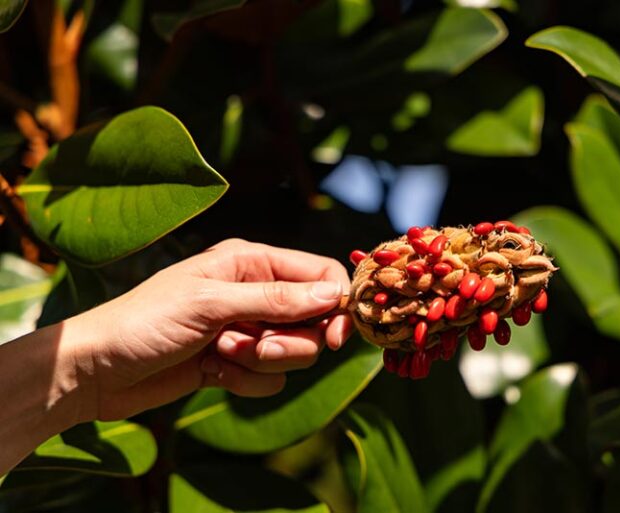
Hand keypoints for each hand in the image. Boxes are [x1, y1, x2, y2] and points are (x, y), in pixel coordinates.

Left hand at [66, 239, 352, 421]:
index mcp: (251, 262)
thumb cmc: (145, 322)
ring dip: (262, 361)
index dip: (337, 304)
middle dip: (289, 341)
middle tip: (255, 347)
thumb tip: (333, 294)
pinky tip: (212, 373)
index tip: (335, 337)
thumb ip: (276, 299)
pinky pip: (270, 378)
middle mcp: (255, 292)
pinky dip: (245, 381)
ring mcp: (248, 329)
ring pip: (295, 352)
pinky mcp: (237, 362)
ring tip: (221, 355)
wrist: (98, 371)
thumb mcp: (211, 303)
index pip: (320, 274)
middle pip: (314, 319)